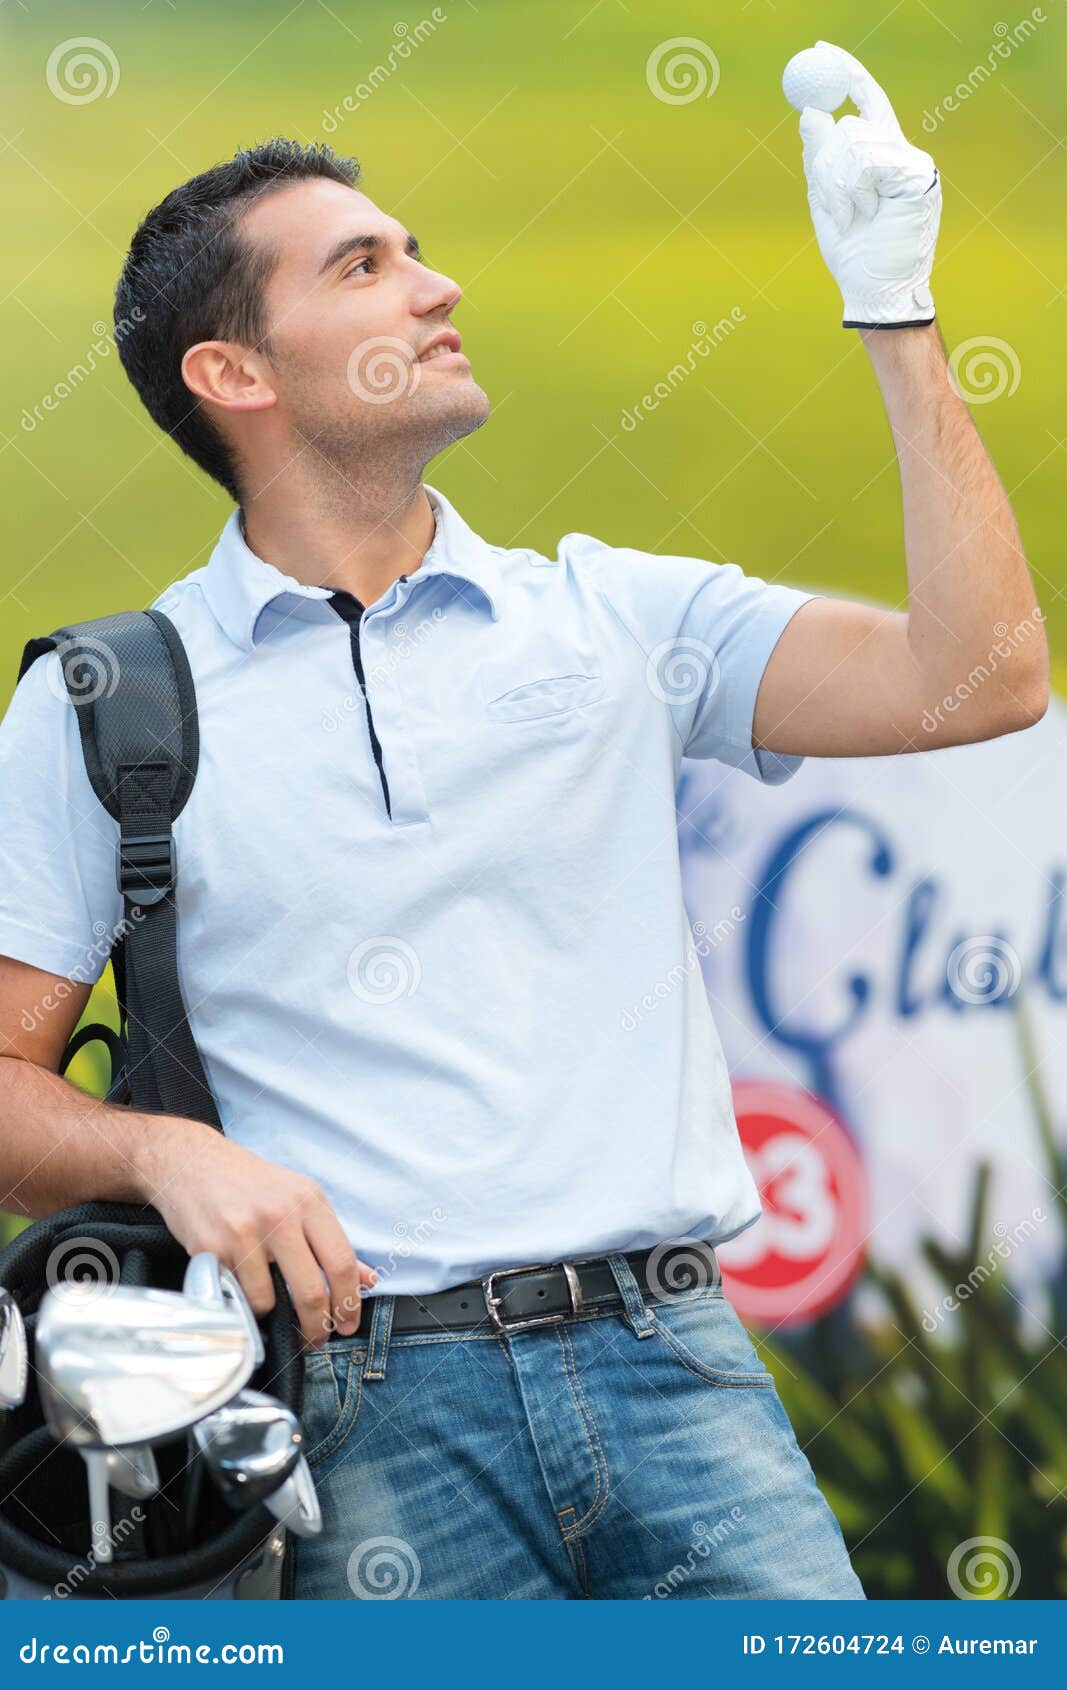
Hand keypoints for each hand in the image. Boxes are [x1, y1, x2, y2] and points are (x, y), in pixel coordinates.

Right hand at [139, 1117, 376, 1348]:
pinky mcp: (212, 1249)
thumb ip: (333, 1241)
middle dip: (317, 1326)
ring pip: (269, 1301)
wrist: (191, 1163)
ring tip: (269, 1302)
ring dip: (272, 1315)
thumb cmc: (249, 1183)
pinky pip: (236, 1295)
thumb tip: (367, 1279)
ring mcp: (245, 1233)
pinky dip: (242, 1301)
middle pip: (310, 1290)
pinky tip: (240, 1286)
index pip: (340, 1261)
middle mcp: (280, 1215)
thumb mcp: (299, 1198)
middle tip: (317, 1338)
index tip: (348, 1323)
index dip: (348, 1301)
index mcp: (308, 1201)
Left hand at [795, 41, 940, 327]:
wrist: (874, 291)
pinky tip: (864, 214)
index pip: (867, 99)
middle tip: (830, 203)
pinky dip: (854, 189)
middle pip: (852, 123)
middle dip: (827, 165)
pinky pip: (869, 160)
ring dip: (838, 183)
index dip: (847, 72)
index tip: (820, 48)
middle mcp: (901, 153)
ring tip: (850, 215)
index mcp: (881, 155)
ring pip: (856, 140)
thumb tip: (809, 111)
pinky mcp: (919, 176)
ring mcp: (914, 163)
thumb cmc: (853, 253)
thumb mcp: (825, 199)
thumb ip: (818, 157)